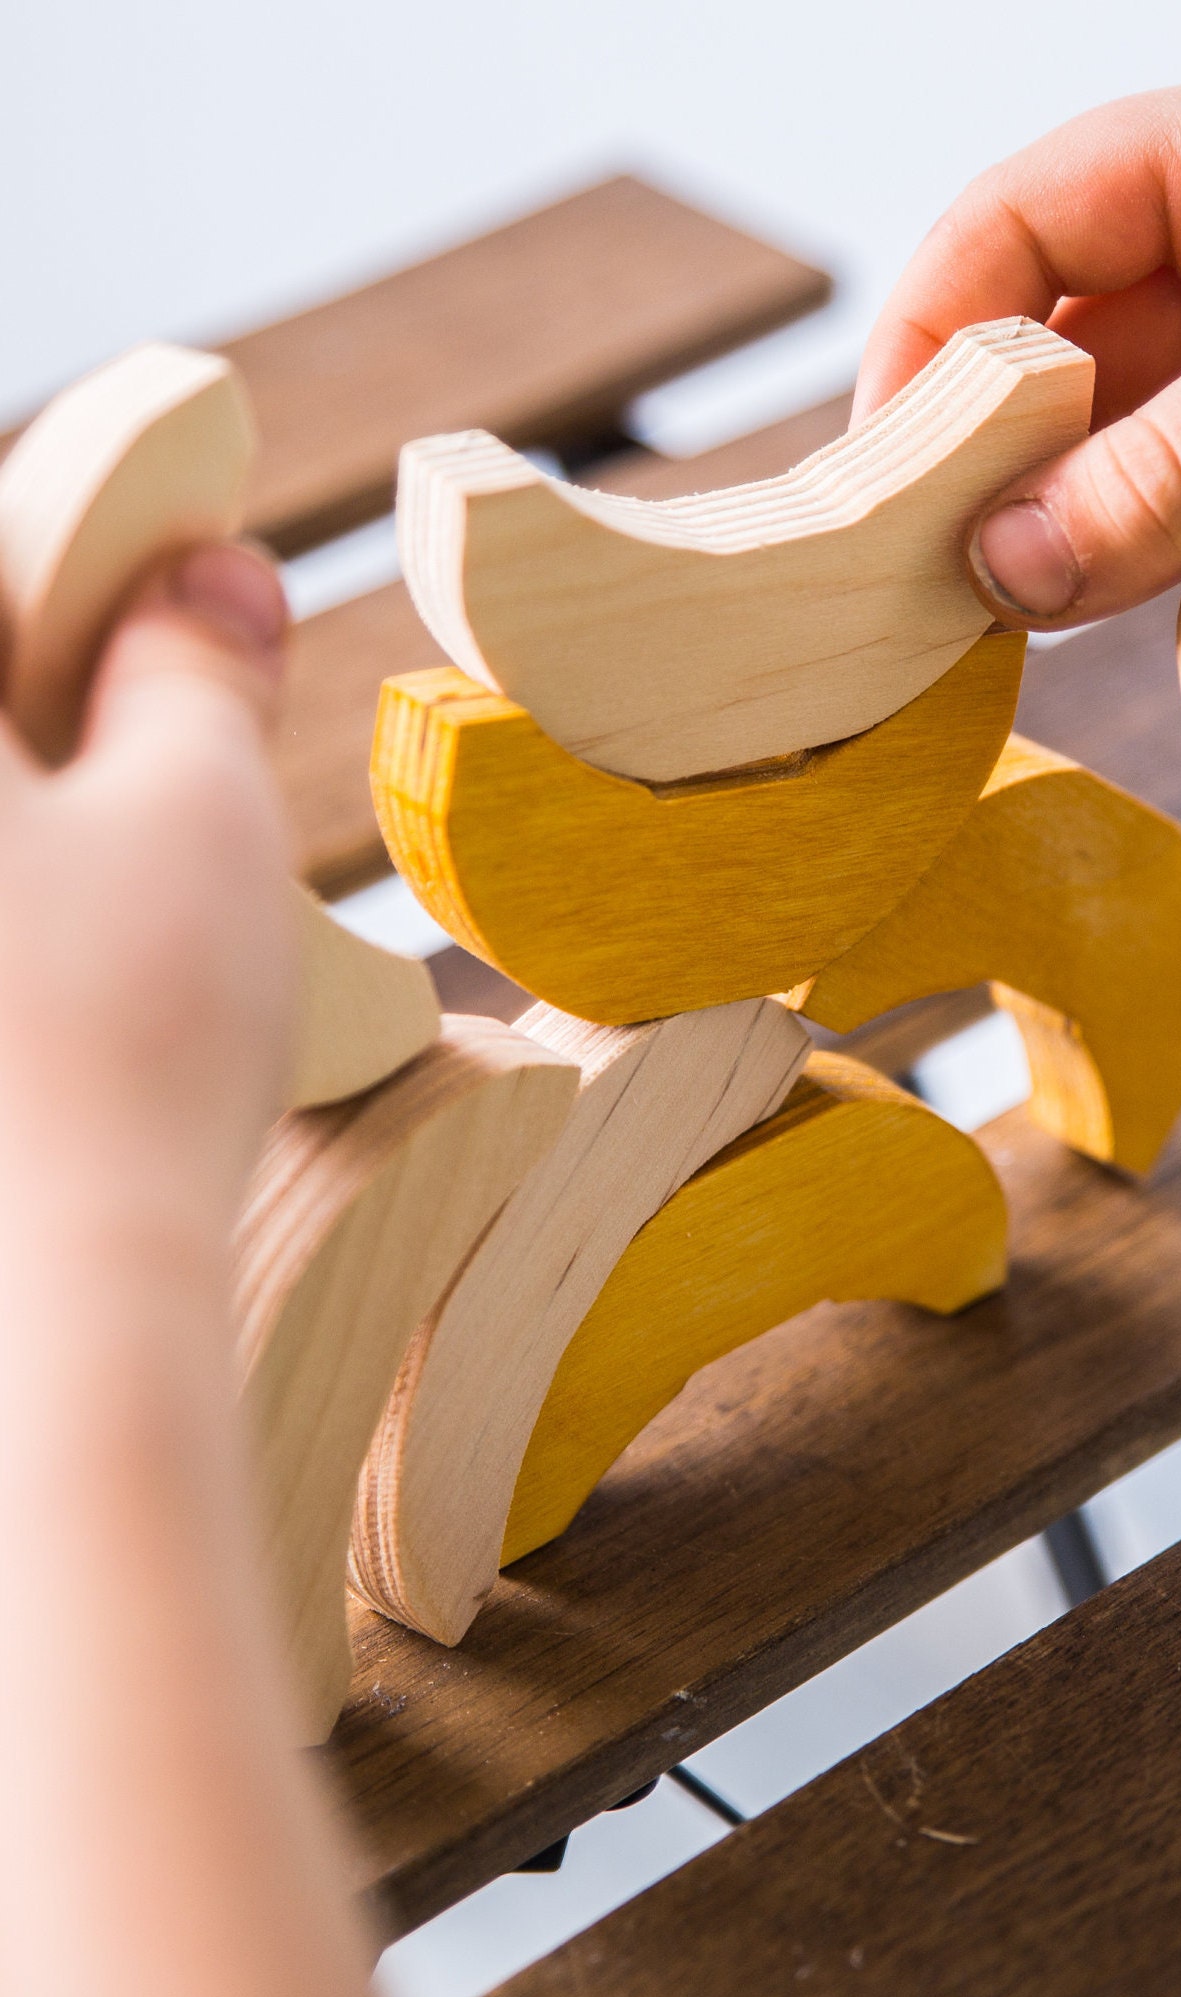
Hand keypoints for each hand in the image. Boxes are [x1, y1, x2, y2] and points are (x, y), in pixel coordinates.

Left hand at [0, 542, 293, 1308]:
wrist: (42, 1305)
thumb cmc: (126, 1039)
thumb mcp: (202, 812)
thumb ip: (196, 665)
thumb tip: (211, 573)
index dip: (68, 560)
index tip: (153, 594)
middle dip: (36, 701)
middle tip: (137, 748)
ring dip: (20, 820)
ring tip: (101, 879)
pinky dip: (2, 912)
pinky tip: (40, 976)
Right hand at [857, 49, 1180, 624]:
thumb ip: (1166, 479)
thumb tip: (1004, 568)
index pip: (1024, 222)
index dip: (936, 337)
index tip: (887, 468)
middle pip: (1071, 342)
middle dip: (1002, 453)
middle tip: (940, 570)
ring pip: (1142, 438)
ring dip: (1087, 520)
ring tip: (1021, 610)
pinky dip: (1172, 557)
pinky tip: (1134, 611)